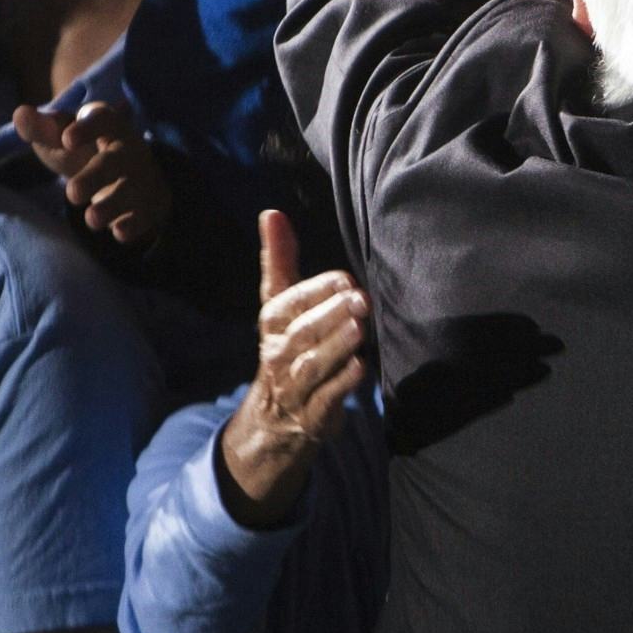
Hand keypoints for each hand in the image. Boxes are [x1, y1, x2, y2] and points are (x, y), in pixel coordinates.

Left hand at [14, 101, 170, 249]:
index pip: (101, 119)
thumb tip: (21, 115)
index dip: (86, 128)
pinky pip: (144, 215)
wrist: (129, 175)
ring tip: (91, 219)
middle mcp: (129, 149)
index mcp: (108, 124)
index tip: (66, 139)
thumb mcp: (63, 137)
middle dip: (96, 176)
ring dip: (112, 205)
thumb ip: (42, 128)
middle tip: (72, 193)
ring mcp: (140, 178)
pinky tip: (119, 233)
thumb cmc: (87, 150)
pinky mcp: (147, 205)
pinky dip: (134, 224)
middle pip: (115, 160)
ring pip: (129, 190)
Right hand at [215, 210, 367, 527]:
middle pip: (302, 334)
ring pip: (313, 366)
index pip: (288, 304)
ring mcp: (294, 388)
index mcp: (272, 325)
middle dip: (330, 315)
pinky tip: (360, 368)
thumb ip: (280, 260)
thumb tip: (271, 213)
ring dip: (336, 346)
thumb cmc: (287, 347)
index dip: (316, 291)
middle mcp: (279, 355)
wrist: (275, 419)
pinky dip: (341, 385)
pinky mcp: (313, 417)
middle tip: (360, 299)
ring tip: (359, 328)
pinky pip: (325, 400)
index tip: (345, 279)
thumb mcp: (279, 305)